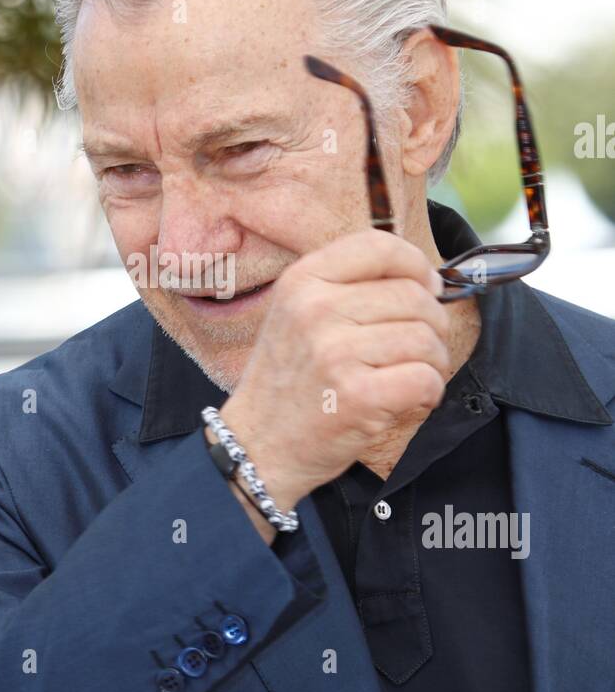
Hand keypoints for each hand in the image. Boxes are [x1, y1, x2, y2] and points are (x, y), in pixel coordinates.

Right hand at [219, 229, 449, 508]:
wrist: (259, 445)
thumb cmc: (289, 380)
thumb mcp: (297, 313)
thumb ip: (347, 286)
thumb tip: (425, 278)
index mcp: (302, 281)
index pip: (379, 246)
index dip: (416, 265)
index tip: (427, 288)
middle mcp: (316, 309)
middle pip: (414, 296)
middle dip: (432, 324)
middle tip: (417, 349)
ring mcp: (335, 353)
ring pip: (426, 338)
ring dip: (433, 362)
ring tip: (409, 377)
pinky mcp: (358, 396)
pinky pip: (426, 379)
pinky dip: (430, 392)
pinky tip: (409, 400)